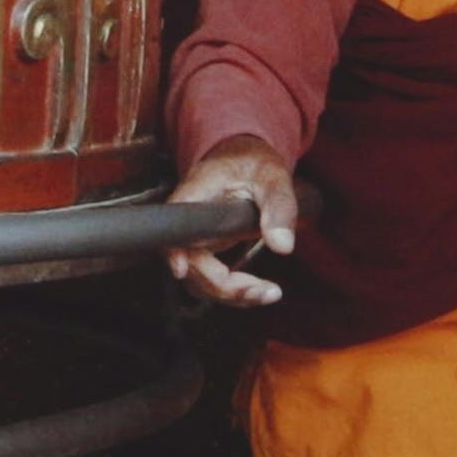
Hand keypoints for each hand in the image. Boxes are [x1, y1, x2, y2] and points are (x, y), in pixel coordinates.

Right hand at [172, 137, 297, 307]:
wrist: (246, 162)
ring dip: (230, 294)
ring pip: (198, 278)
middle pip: (188, 261)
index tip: (180, 269)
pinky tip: (261, 291)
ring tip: (268, 293)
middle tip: (264, 290)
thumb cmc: (253, 163)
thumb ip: (278, 207)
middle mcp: (190, 220)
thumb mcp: (272, 177)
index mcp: (196, 193)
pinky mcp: (206, 250)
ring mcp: (196, 238)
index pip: (176, 224)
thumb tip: (282, 246)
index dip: (174, 250)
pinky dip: (235, 291)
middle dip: (222, 285)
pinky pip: (212, 279)